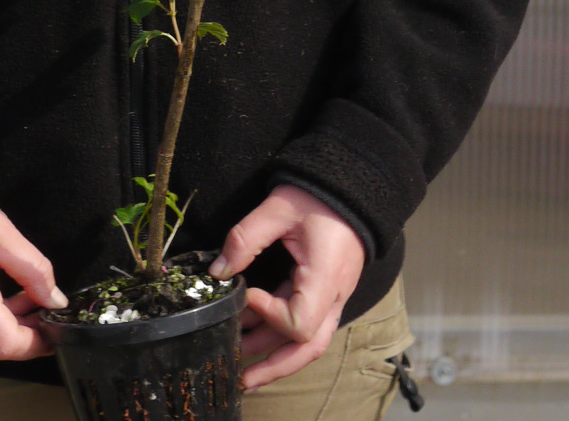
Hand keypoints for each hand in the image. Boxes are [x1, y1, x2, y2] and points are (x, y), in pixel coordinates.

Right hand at [0, 169, 67, 360]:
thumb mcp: (3, 232)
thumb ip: (33, 270)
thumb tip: (55, 300)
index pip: (3, 343)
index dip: (34, 343)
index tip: (57, 328)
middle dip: (25, 336)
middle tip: (49, 313)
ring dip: (8, 326)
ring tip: (31, 298)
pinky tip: (5, 295)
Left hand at [208, 184, 364, 390]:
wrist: (350, 188)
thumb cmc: (317, 196)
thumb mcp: (278, 208)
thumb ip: (246, 238)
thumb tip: (218, 271)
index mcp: (327, 276)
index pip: (300, 322)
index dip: (269, 315)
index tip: (247, 293)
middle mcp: (335, 294)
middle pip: (308, 348)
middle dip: (274, 366)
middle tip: (241, 379)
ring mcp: (333, 296)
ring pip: (308, 341)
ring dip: (274, 354)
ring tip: (239, 360)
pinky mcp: (325, 292)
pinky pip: (306, 322)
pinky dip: (279, 332)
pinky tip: (253, 332)